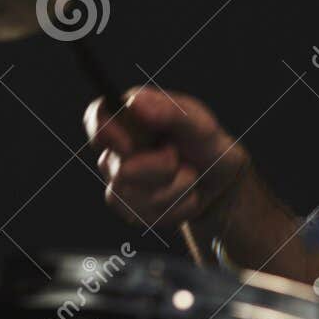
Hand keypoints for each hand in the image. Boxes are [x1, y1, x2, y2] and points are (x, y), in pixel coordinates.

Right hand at [83, 87, 249, 227]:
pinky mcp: (131, 210)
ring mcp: (119, 181)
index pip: (97, 116)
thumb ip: (168, 110)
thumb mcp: (198, 122)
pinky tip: (186, 195)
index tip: (128, 146)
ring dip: (176, 187)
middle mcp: (117, 148)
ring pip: (135, 196)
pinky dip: (178, 206)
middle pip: (121, 168)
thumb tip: (134, 103)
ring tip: (188, 174)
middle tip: (178, 155)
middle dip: (162, 167)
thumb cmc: (206, 142)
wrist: (221, 179)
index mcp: (129, 117)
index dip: (103, 131)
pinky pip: (149, 215)